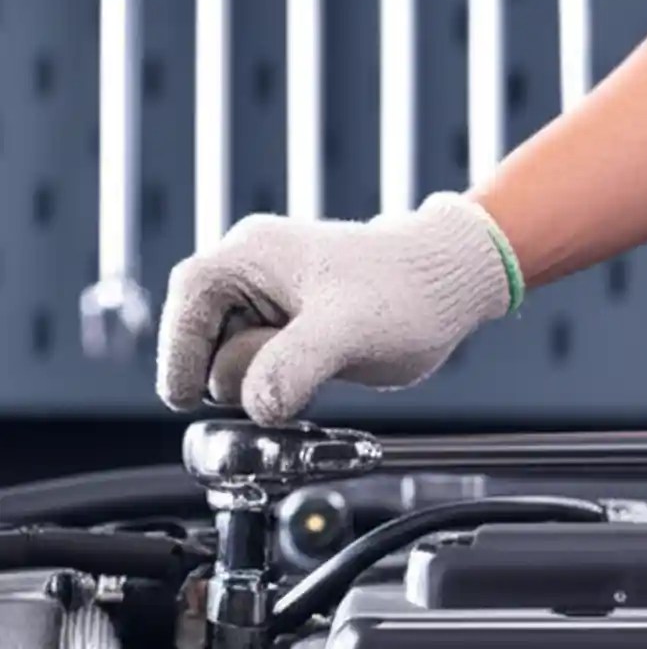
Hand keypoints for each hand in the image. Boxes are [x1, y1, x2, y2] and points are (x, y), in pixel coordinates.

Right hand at [156, 193, 520, 424]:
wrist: (453, 281)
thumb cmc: (406, 290)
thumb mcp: (347, 331)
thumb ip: (292, 366)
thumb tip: (254, 404)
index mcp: (248, 254)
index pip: (186, 308)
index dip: (180, 359)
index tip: (186, 402)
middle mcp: (251, 270)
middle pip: (207, 342)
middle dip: (241, 372)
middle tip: (296, 374)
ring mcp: (270, 298)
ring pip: (237, 360)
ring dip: (267, 379)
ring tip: (323, 363)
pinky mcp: (291, 325)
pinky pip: (266, 366)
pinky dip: (284, 381)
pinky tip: (324, 371)